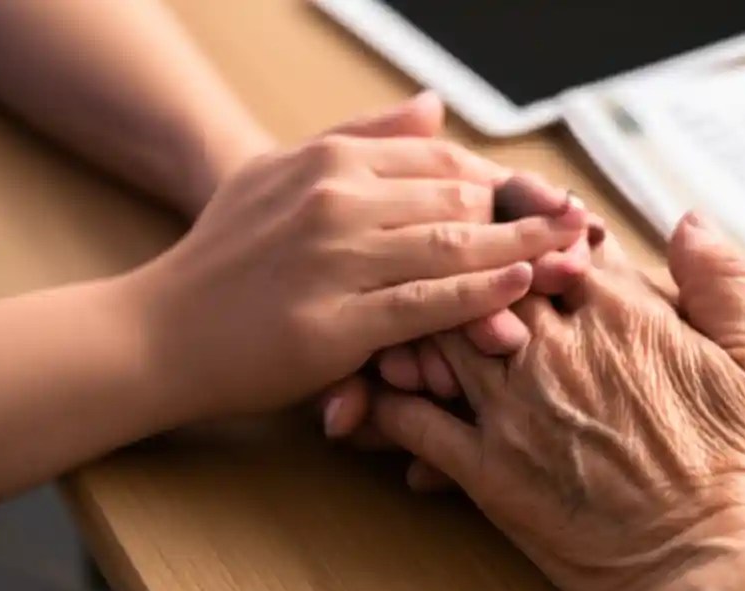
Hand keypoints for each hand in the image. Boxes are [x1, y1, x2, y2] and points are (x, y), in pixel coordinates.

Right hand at [129, 94, 587, 420]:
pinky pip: (425, 302)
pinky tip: (520, 284)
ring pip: (452, 245)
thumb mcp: (282, 173)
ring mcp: (335, 259)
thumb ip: (361, 137)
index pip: (444, 162)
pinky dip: (479, 292)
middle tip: (584, 231)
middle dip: (528, 216)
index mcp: (331, 161)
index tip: (554, 201)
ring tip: (575, 252)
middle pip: (459, 198)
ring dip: (524, 248)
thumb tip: (433, 105)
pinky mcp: (335, 321)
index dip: (507, 183)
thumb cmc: (226, 255)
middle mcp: (337, 200)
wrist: (160, 331)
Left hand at [373, 213, 744, 590]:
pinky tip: (380, 385)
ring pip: (441, 339)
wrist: (717, 572)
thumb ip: (724, 279)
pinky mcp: (491, 477)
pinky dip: (392, 398)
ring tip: (400, 305)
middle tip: (444, 251)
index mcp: (624, 317)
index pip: (553, 241)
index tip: (514, 217)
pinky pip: (419, 426)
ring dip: (419, 317)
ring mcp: (518, 415)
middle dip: (467, 262)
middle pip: (486, 280)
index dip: (531, 223)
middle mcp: (560, 355)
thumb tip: (685, 220)